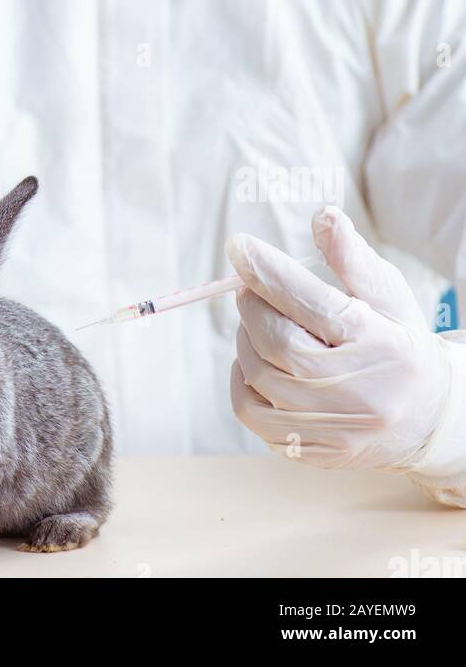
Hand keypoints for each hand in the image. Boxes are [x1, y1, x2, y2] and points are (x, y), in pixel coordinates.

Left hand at [228, 207, 452, 471]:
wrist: (428, 420)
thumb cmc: (400, 344)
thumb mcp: (387, 295)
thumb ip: (351, 257)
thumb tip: (322, 215)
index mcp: (377, 343)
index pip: (310, 302)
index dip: (268, 271)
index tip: (239, 246)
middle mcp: (356, 390)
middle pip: (276, 342)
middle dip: (252, 305)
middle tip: (250, 286)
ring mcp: (333, 427)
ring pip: (258, 376)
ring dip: (245, 339)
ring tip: (259, 321)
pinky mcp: (313, 451)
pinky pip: (252, 414)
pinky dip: (242, 380)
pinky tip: (256, 360)